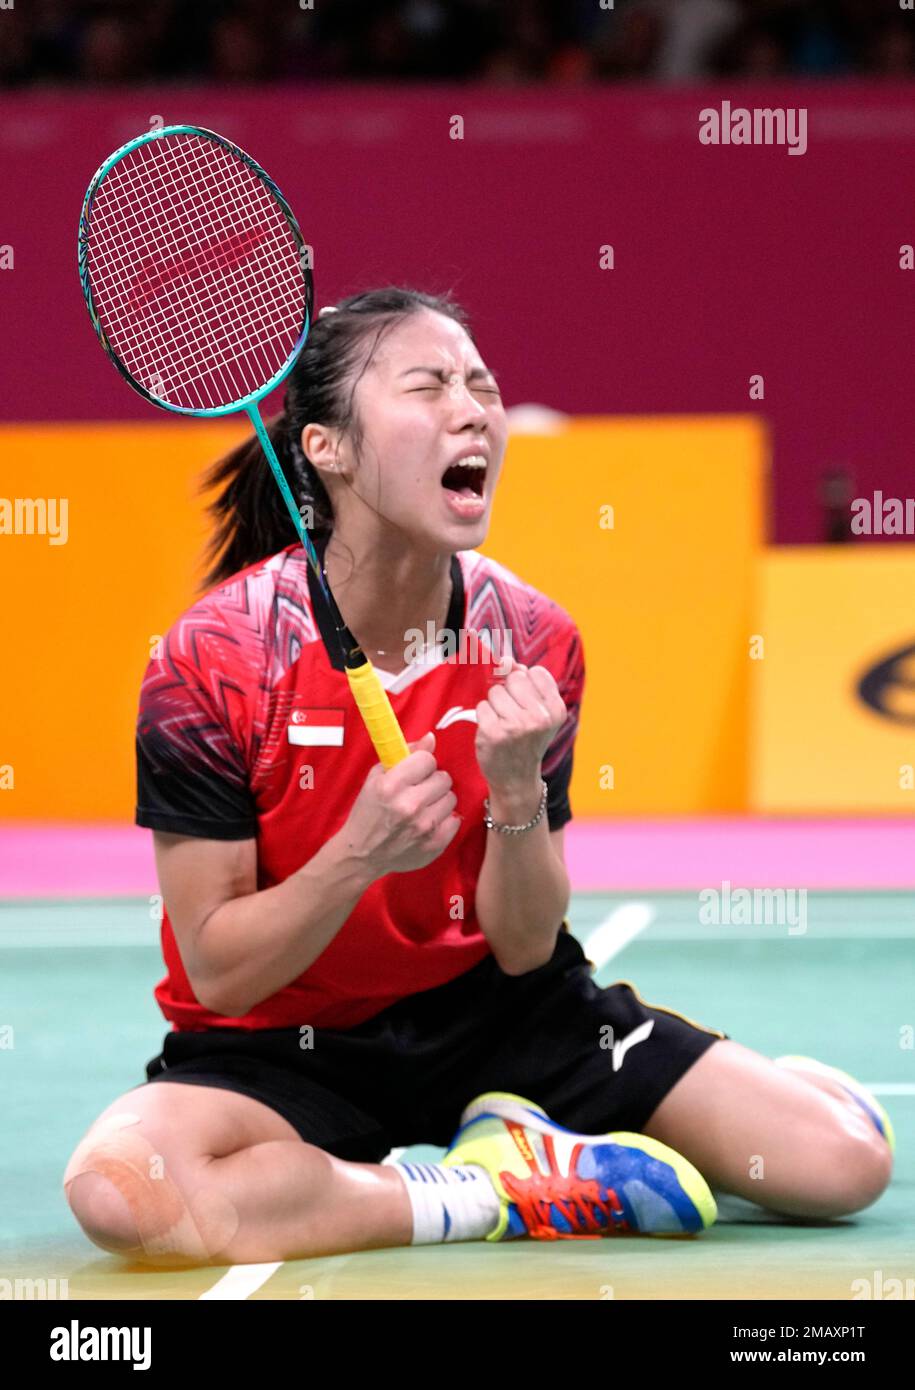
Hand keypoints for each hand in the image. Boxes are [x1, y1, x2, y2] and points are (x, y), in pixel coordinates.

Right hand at [340, 732, 460, 876]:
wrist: (363, 854)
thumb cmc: (368, 812)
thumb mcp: (376, 778)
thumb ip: (404, 755)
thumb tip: (431, 738)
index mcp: (391, 786)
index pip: (428, 759)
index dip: (422, 764)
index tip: (416, 771)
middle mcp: (409, 806)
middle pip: (443, 778)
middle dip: (432, 782)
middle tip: (419, 791)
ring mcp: (424, 827)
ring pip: (451, 798)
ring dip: (439, 801)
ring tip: (424, 807)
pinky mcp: (435, 844)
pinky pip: (455, 820)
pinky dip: (444, 821)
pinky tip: (428, 822)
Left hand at [475, 661, 568, 793]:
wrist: (516, 779)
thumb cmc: (526, 741)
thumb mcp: (540, 714)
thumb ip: (528, 684)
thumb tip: (507, 661)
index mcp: (556, 709)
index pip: (535, 672)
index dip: (526, 684)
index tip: (527, 702)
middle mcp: (539, 717)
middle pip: (514, 679)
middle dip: (509, 693)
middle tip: (514, 716)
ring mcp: (516, 726)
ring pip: (496, 691)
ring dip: (495, 705)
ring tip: (504, 724)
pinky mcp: (493, 733)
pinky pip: (482, 706)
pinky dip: (484, 717)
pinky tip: (493, 732)